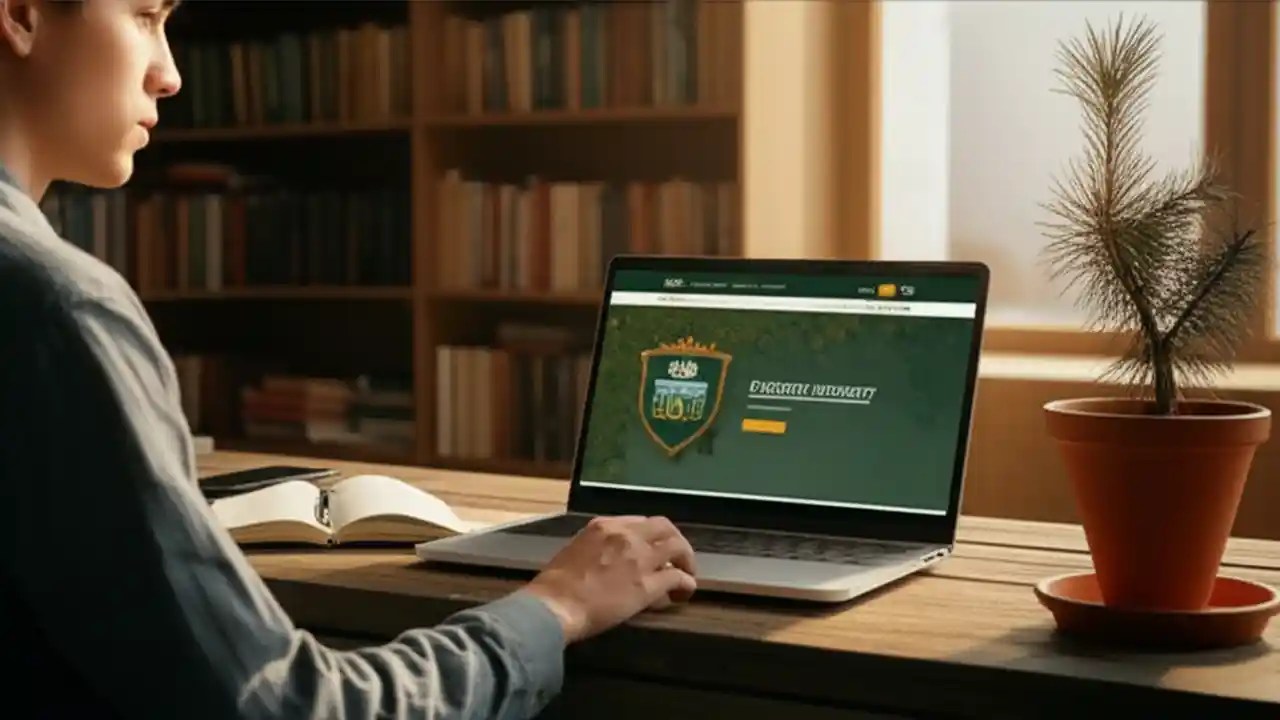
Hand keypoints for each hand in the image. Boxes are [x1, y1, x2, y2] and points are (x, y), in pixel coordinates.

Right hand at [524, 515, 697, 642]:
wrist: (555, 605)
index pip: (640, 522)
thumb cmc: (555, 585)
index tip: (653, 549)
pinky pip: (677, 578)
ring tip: (686, 575)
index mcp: (604, 526)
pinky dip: (686, 584)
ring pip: (677, 547)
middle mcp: (625, 535)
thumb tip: (614, 561)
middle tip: (678, 558)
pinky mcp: (647, 585)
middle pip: (664, 527)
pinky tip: (684, 592)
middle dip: (675, 541)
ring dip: (686, 560)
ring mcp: (639, 558)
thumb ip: (598, 548)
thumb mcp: (576, 550)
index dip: (651, 536)